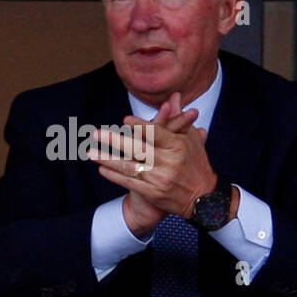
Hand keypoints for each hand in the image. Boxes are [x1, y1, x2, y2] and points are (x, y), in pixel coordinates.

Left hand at [92, 92, 216, 225]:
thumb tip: (173, 97)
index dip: (140, 127)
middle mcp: (169, 163)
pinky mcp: (154, 194)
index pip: (157, 134)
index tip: (124, 121)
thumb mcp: (192, 140)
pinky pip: (131, 183)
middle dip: (116, 141)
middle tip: (97, 133)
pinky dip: (115, 176)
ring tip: (91, 152)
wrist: (205, 198)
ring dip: (108, 159)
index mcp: (178, 147)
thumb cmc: (196, 164)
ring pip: (130, 167)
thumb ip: (179, 119)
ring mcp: (160, 180)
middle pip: (138, 150)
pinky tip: (102, 169)